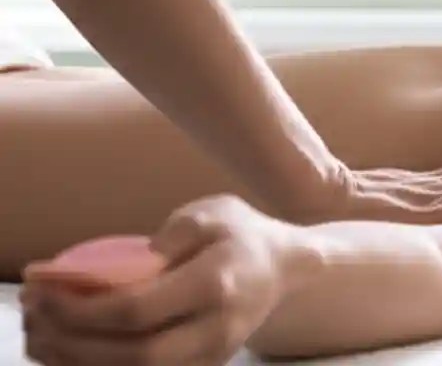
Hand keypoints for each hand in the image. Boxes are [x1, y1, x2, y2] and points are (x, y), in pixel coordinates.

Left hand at [21, 194, 312, 365]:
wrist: (287, 268)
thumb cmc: (242, 234)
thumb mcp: (208, 213)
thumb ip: (167, 237)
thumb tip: (115, 268)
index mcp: (215, 283)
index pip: (136, 310)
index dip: (80, 307)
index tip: (41, 288)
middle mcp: (215, 328)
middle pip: (134, 355)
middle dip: (72, 343)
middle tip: (32, 318)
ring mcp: (212, 354)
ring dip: (79, 361)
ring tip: (40, 338)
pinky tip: (70, 350)